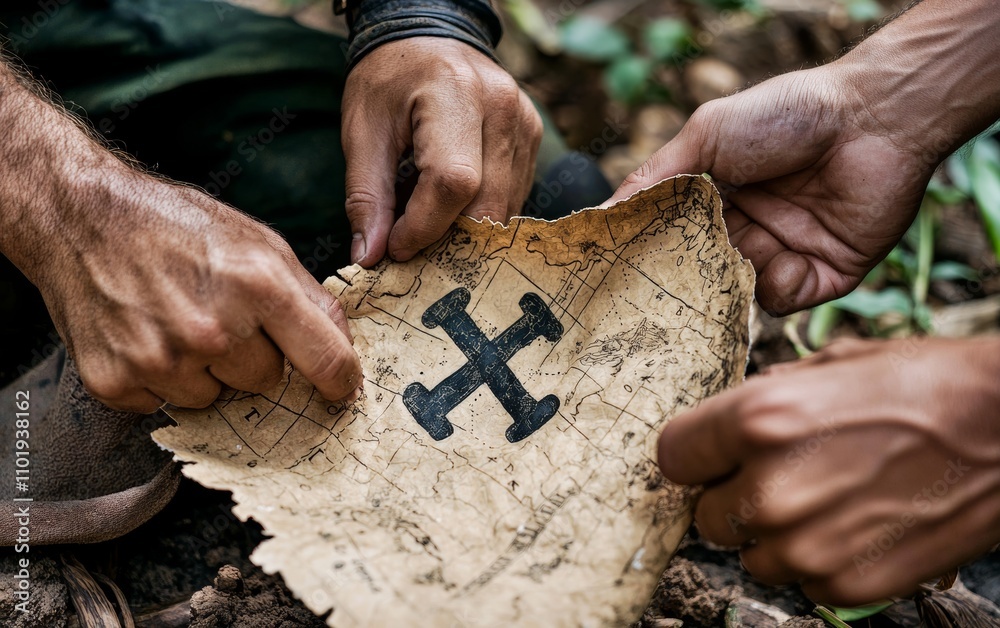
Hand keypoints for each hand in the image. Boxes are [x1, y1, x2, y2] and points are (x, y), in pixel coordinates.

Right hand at [38, 167, 362, 411]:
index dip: (341, 382)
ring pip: (215, 398)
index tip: (342, 390)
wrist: (79, 216)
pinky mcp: (117, 382)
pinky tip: (146, 336)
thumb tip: (347, 349)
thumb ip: (311, 298)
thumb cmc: (177, 226)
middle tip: (220, 317)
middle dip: (252, 356)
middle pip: (266, 382)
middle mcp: (213, 330)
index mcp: (258, 287)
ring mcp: (162, 360)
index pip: (326, 361)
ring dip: (204, 371)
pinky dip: (159, 380)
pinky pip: (164, 406)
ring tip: (177, 321)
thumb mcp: (260, 244)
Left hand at [342, 37, 542, 265]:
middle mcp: (502, 108)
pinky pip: (511, 197)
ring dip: (463, 229)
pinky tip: (449, 203)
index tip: (395, 247)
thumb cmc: (390, 80)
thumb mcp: (362, 132)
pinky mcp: (532, 138)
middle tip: (409, 244)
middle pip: (486, 203)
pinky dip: (478, 213)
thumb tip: (371, 257)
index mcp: (454, 93)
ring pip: (502, 208)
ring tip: (425, 216)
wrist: (429, 35)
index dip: (424, 225)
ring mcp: (525, 124)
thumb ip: (366, 196)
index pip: (452, 181)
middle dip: (446, 238)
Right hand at [606, 68, 937, 314]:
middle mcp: (751, 227)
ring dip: (737, 276)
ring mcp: (787, 251)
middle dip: (689, 278)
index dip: (655, 254)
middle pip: (704, 270)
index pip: (676, 237)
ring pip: (740, 290)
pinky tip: (790, 254)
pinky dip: (780, 284)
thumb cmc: (788, 113)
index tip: (626, 272)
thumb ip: (656, 176)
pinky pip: (785, 300)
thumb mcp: (707, 134)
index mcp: (721, 196)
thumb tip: (600, 213)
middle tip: (670, 287)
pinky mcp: (824, 274)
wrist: (874, 118)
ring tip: (746, 249)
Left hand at [659, 338, 999, 604]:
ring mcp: (809, 546)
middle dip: (734, 496)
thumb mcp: (835, 363)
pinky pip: (802, 582)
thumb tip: (732, 419)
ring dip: (776, 534)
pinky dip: (821, 561)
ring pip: (751, 554)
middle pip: (706, 514)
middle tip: (780, 475)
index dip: (695, 453)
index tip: (711, 454)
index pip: (672, 455)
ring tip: (829, 498)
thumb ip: (769, 395)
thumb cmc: (929, 386)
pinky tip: (859, 525)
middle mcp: (773, 489)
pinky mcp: (848, 586)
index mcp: (759, 421)